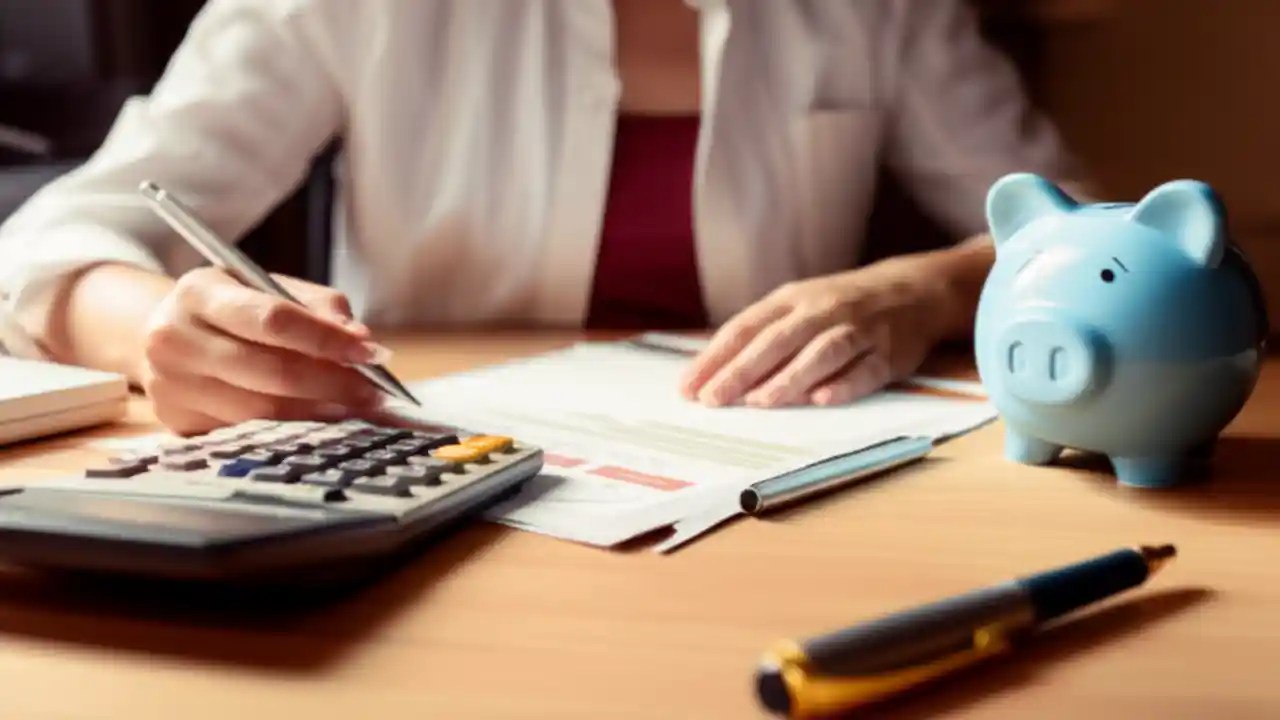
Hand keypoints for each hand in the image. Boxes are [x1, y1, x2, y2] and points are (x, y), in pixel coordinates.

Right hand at [140, 267, 388, 434]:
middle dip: (334, 383)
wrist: (162, 333)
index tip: (371, 353)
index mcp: (199, 293)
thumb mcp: (267, 287)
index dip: (327, 339)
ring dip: (319, 412)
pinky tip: (319, 420)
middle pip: (272, 371)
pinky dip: (291, 428)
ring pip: (262, 410)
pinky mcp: (177, 422)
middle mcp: (174, 338)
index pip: (273, 319)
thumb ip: (318, 306)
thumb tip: (360, 339)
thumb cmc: (231, 308)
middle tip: (375, 393)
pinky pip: (247, 432)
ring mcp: (170, 385)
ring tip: (355, 408)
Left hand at [681, 255, 952, 407]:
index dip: (716, 358)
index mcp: (792, 299)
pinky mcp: (889, 353)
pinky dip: (843, 385)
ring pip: (821, 352)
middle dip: (742, 370)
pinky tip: (821, 400)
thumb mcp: (798, 305)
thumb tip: (715, 373)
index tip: (689, 387)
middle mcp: (823, 310)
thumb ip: (761, 335)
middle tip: (713, 399)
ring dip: (790, 377)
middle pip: (778, 340)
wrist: (913, 290)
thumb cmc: (840, 304)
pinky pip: (865, 370)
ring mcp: (858, 330)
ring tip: (760, 402)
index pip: (746, 328)